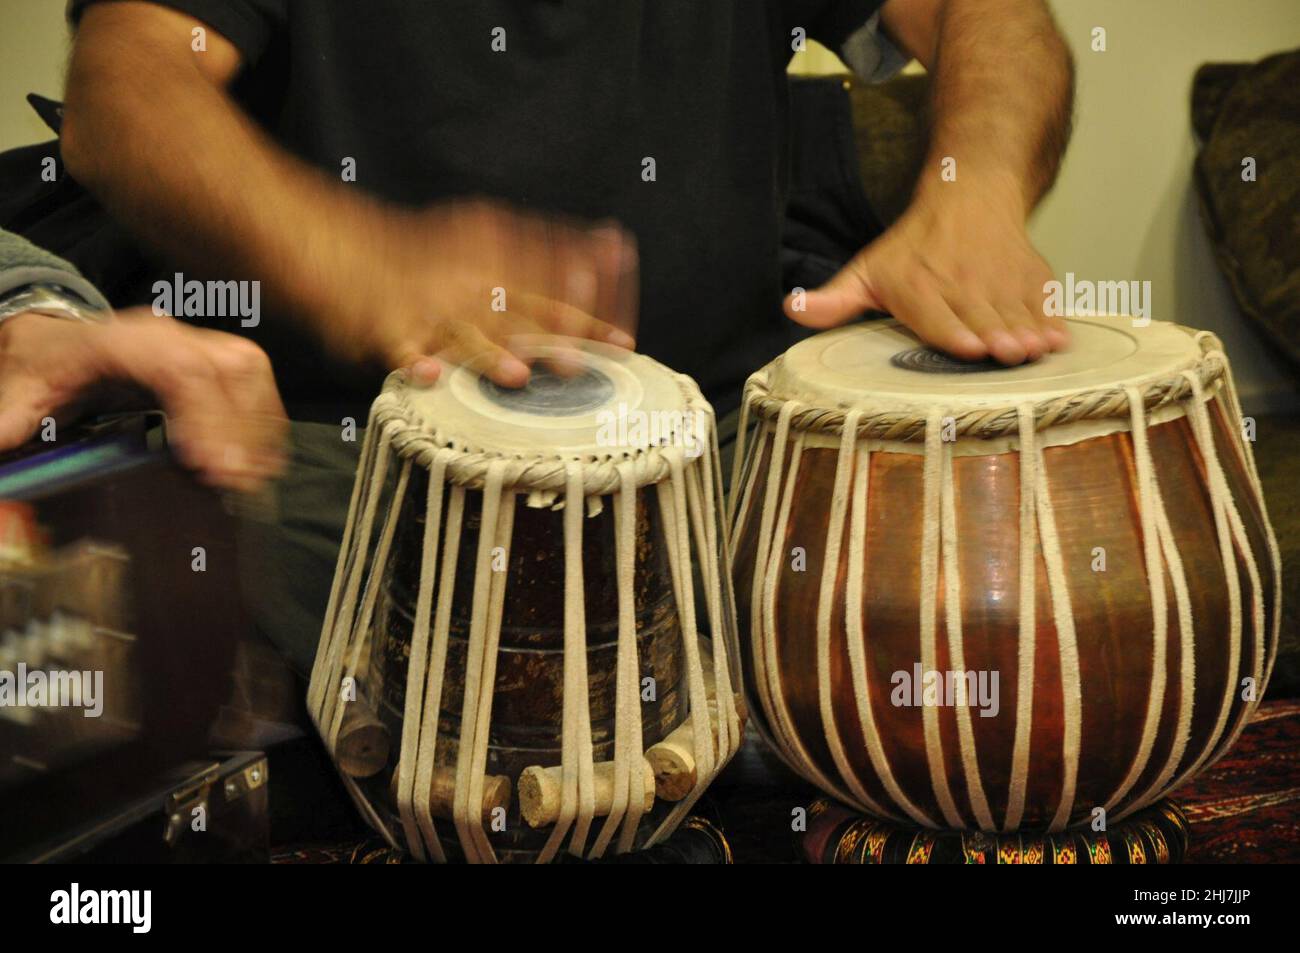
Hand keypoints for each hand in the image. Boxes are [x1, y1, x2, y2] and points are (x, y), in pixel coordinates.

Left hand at [0, 309, 287, 491]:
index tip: (211, 465)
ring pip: (245, 366)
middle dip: (238, 428)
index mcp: (110, 341)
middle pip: (222, 366)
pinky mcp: (209, 352)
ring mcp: (189, 338)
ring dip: (258, 422)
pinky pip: (251, 374)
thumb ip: (10, 434)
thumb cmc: (36, 374)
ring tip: (256, 474)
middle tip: (239, 482)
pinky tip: (263, 454)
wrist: (46, 344)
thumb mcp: (13, 402)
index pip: (174, 368)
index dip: (202, 414)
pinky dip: (263, 414)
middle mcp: (159, 332)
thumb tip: (7, 483)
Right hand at [313, 199, 638, 386]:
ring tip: (517, 376)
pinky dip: (411, 360)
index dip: (587, 321)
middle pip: (515, 316)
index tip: (622, 344)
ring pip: (462, 334)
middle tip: (581, 365)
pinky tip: (427, 374)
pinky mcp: (387, 328)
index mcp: (494, 273)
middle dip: (548, 340)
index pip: (550, 298)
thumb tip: (612, 239)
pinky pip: (399, 347)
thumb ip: (545, 250)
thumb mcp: (487, 240)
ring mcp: (428, 310)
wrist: (352, 253)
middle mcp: (467, 289)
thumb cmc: (430, 260)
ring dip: (488, 355)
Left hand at [786, 180, 1067, 363]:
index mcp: (919, 286)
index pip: (938, 316)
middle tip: (1009, 353)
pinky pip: (1043, 300)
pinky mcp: (1029, 275)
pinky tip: (1060, 339)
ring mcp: (999, 279)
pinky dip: (1053, 318)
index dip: (955, 333)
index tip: (971, 348)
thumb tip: (791, 308)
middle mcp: (960, 282)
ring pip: (1015, 311)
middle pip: (981, 318)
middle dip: (996, 336)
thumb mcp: (868, 268)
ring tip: (1036, 349)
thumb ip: (835, 299)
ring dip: (1027, 331)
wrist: (969, 190)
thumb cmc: (912, 245)